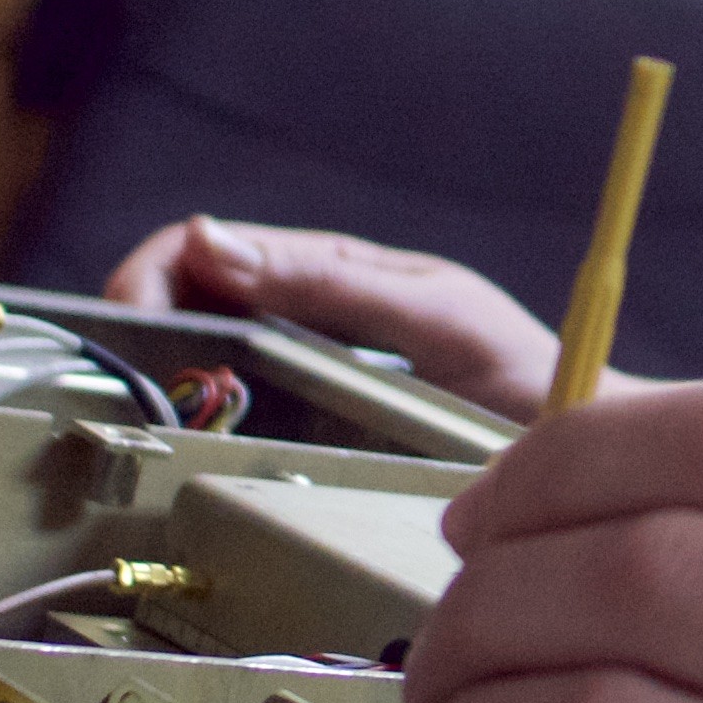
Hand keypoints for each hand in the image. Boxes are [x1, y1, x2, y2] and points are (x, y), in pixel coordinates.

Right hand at [96, 216, 578, 417]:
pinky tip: (194, 460)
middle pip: (187, 309)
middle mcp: (306, 323)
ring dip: (160, 387)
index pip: (206, 249)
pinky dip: (201, 435)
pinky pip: (234, 430)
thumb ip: (337, 282)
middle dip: (138, 332)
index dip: (150, 273)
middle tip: (120, 386)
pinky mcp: (311, 444)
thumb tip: (211, 242)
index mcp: (329, 274)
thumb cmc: (523, 372)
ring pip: (199, 370)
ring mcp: (306, 384)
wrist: (582, 452)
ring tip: (145, 425)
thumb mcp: (438, 316)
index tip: (124, 319)